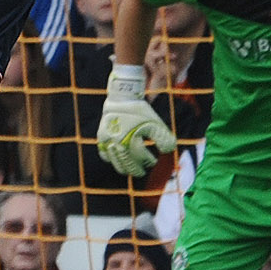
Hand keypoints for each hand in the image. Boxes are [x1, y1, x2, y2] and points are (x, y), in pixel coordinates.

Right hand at [95, 63, 176, 177]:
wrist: (122, 96)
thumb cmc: (140, 111)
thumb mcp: (155, 123)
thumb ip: (164, 138)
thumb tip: (169, 151)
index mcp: (130, 139)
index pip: (140, 157)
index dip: (148, 161)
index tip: (153, 161)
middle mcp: (117, 142)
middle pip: (126, 163)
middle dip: (134, 170)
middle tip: (141, 172)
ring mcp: (107, 140)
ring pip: (114, 160)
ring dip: (122, 167)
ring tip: (129, 170)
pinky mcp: (101, 136)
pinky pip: (103, 153)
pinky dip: (110, 159)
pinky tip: (116, 160)